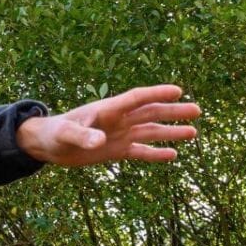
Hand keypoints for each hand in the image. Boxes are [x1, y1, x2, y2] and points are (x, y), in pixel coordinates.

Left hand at [15, 85, 199, 166]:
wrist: (47, 145)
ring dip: (171, 132)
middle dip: (173, 112)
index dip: (157, 93)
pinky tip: (173, 155)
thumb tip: (100, 141)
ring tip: (193, 132)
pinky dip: (155, 153)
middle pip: (150, 113)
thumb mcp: (66, 134)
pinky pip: (140, 151)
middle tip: (197, 110)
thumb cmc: (54, 134)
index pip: (137, 98)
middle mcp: (118, 120)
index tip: (178, 90)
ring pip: (150, 131)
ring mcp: (119, 134)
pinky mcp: (115, 150)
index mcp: (108, 110)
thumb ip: (82, 136)